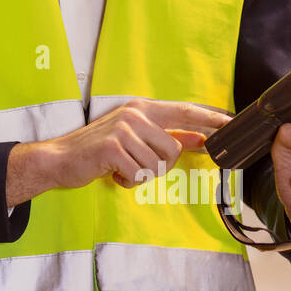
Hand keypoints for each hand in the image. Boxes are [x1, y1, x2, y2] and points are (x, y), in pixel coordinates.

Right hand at [7, 99, 229, 205]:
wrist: (58, 159)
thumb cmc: (97, 150)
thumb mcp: (132, 139)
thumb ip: (166, 136)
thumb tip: (198, 138)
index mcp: (141, 108)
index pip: (184, 111)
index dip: (210, 118)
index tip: (232, 123)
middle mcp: (134, 114)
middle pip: (173, 148)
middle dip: (158, 165)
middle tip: (134, 165)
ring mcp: (123, 129)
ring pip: (157, 164)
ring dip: (140, 175)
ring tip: (120, 168)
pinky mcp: (113, 148)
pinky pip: (139, 174)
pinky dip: (128, 181)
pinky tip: (112, 174)